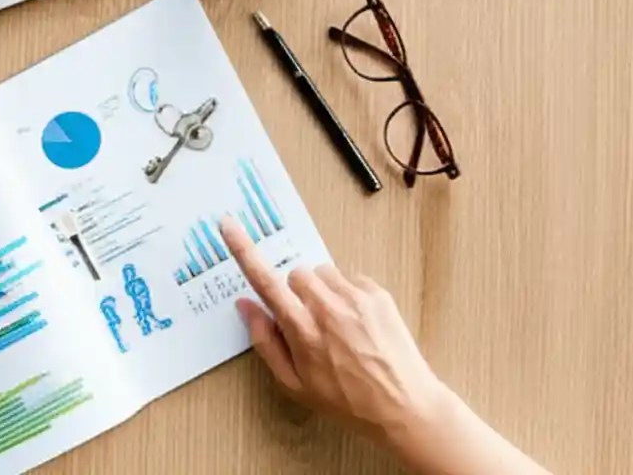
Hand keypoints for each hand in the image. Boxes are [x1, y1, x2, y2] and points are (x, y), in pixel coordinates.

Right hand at [222, 219, 550, 473]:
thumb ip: (265, 341)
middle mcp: (327, 307)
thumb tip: (246, 306)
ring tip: (335, 323)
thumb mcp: (293, 384)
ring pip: (322, 273)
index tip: (229, 226)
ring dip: (321, 291)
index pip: (264, 281)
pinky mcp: (377, 294)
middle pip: (296, 274)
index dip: (243, 251)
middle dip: (295, 292)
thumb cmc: (346, 401)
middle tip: (306, 320)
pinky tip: (355, 322)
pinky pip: (349, 278)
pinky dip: (346, 294)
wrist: (404, 406)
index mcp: (301, 330)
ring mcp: (355, 297)